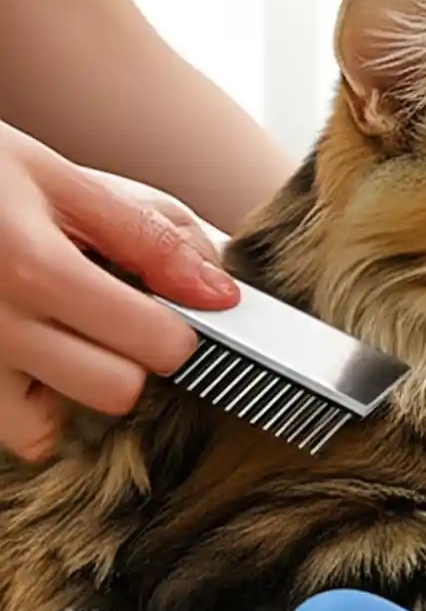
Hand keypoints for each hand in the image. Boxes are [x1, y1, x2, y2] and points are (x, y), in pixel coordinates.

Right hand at [0, 120, 239, 461]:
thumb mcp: (62, 181)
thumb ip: (150, 239)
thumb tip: (220, 295)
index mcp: (35, 268)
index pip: (153, 343)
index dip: (178, 330)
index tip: (169, 312)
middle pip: (114, 391)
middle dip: (130, 360)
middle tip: (112, 320)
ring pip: (51, 428)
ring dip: (71, 390)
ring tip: (62, 336)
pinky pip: (10, 429)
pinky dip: (26, 404)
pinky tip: (30, 355)